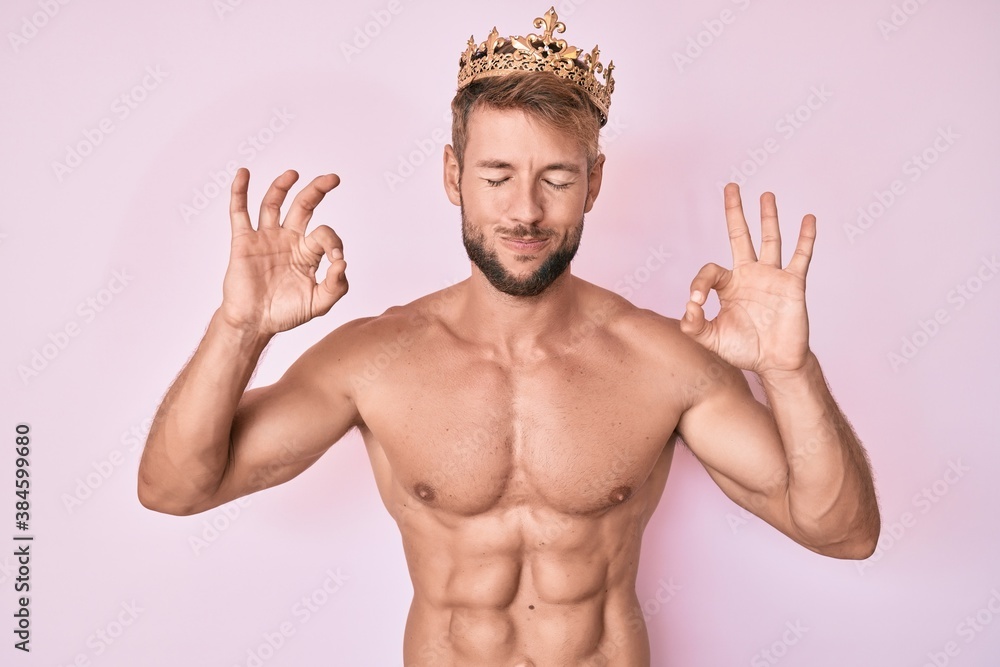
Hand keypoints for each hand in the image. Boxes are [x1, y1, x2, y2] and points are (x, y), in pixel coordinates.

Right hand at [219, 168, 348, 335]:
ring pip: (272, 204)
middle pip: (303, 206)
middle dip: (317, 190)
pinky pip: (239, 212)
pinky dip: (240, 192)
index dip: (333, 242)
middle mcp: (288, 240)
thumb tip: (342, 263)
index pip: (324, 234)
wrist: (254, 323)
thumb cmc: (285, 313)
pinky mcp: (244, 241)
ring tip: (293, 174)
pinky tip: (243, 174)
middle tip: (333, 178)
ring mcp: (265, 238)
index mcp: (307, 252)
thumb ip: (336, 286)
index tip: (336, 260)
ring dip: (281, 186)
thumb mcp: (319, 304)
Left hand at [679, 183, 814, 374]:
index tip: (695, 303)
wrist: (774, 363)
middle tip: (730, 187)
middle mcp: (750, 275)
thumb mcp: (711, 339)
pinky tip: (808, 218)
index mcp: (729, 286)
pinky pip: (800, 256)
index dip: (698, 284)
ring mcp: (772, 277)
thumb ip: (694, 325)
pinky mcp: (793, 284)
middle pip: (740, 236)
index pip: (710, 270)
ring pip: (770, 240)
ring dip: (768, 217)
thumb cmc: (743, 350)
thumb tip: (687, 308)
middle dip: (734, 212)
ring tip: (766, 195)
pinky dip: (805, 238)